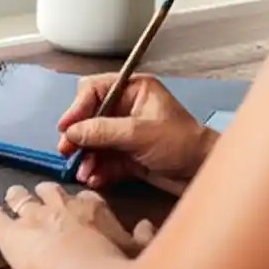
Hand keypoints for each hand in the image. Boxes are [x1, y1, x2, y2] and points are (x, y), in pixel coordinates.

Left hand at [0, 182, 154, 268]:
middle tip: (41, 195)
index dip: (79, 202)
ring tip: (14, 193)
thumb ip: (142, 236)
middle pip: (49, 191)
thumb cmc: (115, 268)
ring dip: (18, 195)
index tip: (78, 205)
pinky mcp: (10, 235)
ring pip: (22, 198)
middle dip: (44, 193)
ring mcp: (34, 218)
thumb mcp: (137, 251)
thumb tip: (146, 226)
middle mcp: (61, 206)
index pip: (84, 198)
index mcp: (92, 209)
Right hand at [57, 73, 216, 190]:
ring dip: (87, 157)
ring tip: (84, 172)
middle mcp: (127, 108)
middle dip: (79, 136)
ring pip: (95, 141)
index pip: (95, 90)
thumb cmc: (181, 143)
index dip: (78, 108)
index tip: (67, 127)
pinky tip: (94, 178)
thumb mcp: (139, 133)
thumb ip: (103, 131)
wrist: (202, 173)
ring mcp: (126, 133)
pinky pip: (104, 159)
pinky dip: (97, 169)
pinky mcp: (128, 155)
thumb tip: (71, 132)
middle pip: (90, 117)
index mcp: (134, 89)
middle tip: (67, 151)